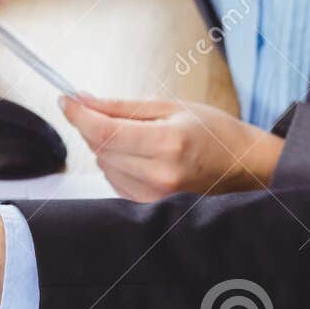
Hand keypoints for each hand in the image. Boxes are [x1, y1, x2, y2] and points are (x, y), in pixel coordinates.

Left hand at [60, 96, 284, 200]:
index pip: (104, 131)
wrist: (244, 168)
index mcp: (167, 143)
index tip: (65, 100)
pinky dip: (118, 166)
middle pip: (100, 149)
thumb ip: (120, 106)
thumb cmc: (213, 133)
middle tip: (113, 116)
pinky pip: (114, 183)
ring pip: (103, 166)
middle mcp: (160, 174)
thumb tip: (81, 99)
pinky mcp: (151, 209)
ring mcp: (155, 196)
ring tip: (140, 140)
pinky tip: (142, 159)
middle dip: (96, 128)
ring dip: (108, 149)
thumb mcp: (170, 107)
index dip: (78, 115)